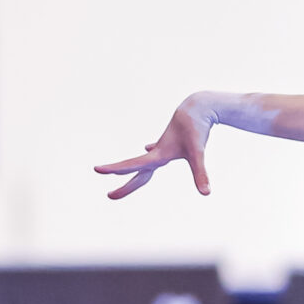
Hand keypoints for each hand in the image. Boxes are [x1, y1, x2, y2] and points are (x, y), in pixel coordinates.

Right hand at [95, 98, 213, 199]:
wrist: (198, 107)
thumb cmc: (196, 129)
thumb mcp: (198, 153)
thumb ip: (201, 174)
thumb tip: (206, 194)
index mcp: (158, 155)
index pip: (133, 165)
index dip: (115, 169)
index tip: (97, 169)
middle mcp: (157, 152)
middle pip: (137, 172)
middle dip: (125, 186)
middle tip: (110, 196)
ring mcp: (162, 147)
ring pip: (144, 163)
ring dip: (133, 172)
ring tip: (119, 178)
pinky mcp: (170, 141)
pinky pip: (155, 150)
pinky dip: (149, 153)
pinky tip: (146, 147)